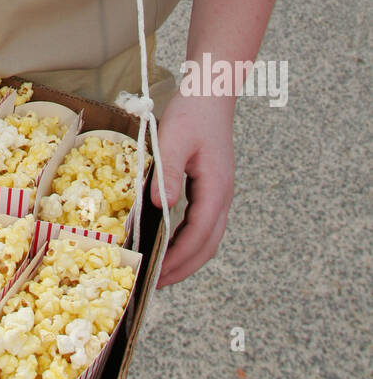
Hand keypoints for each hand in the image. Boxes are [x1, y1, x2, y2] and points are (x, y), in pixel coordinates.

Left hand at [150, 90, 234, 286]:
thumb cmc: (192, 113)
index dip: (178, 259)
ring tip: (160, 272)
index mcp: (216, 189)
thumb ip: (169, 172)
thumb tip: (160, 205)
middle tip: (156, 285)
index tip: (158, 276)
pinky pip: (202, 224)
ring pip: (207, 237)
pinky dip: (186, 241)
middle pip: (207, 245)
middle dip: (183, 268)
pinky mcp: (211, 189)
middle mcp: (222, 197)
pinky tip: (167, 243)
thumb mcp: (175, 138)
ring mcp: (219, 194)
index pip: (198, 235)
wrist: (210, 93)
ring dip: (186, 258)